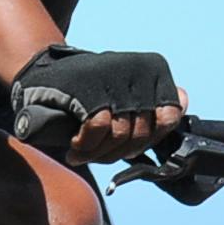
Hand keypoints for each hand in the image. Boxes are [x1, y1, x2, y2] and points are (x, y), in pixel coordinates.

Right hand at [10, 44, 186, 164]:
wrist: (40, 73)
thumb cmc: (84, 88)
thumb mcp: (125, 89)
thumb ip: (153, 100)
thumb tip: (183, 103)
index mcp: (155, 70)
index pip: (169, 119)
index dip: (146, 142)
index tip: (123, 148)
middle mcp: (140, 71)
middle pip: (143, 133)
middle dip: (116, 154)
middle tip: (95, 155)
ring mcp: (115, 79)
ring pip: (121, 135)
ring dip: (97, 154)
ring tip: (81, 153)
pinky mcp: (90, 88)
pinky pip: (98, 129)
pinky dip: (85, 145)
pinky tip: (74, 146)